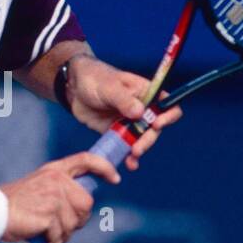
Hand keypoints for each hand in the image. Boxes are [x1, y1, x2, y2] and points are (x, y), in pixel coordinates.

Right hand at [0, 151, 120, 242]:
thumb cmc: (14, 204)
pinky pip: (60, 236)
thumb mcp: (39, 187)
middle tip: (61, 229)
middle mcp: (56, 180)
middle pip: (87, 203)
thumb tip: (83, 208)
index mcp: (54, 170)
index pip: (86, 160)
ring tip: (47, 237)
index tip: (115, 179)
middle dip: (78, 220)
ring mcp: (53, 197)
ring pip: (74, 223)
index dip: (104, 168)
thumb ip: (59, 190)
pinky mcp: (49, 216)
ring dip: (62, 236)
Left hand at [63, 55, 182, 170]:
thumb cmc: (95, 78)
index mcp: (146, 93)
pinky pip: (128, 146)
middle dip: (148, 139)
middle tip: (137, 148)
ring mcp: (130, 122)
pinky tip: (129, 163)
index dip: (168, 115)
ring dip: (140, 150)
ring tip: (132, 158)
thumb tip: (140, 113)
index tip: (157, 124)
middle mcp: (142, 109)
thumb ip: (124, 100)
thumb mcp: (109, 87)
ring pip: (143, 140)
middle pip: (155, 128)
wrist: (73, 88)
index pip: (167, 104)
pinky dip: (129, 155)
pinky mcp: (118, 133)